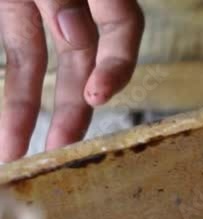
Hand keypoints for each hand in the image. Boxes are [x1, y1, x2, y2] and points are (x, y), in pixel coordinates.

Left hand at [0, 0, 142, 161]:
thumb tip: (73, 33)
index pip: (123, 27)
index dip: (116, 65)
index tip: (97, 97)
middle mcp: (77, 0)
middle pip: (82, 61)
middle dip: (71, 110)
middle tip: (58, 150)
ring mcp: (41, 5)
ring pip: (42, 63)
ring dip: (30, 109)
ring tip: (15, 152)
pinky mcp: (12, 6)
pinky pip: (17, 51)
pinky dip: (14, 91)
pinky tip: (7, 127)